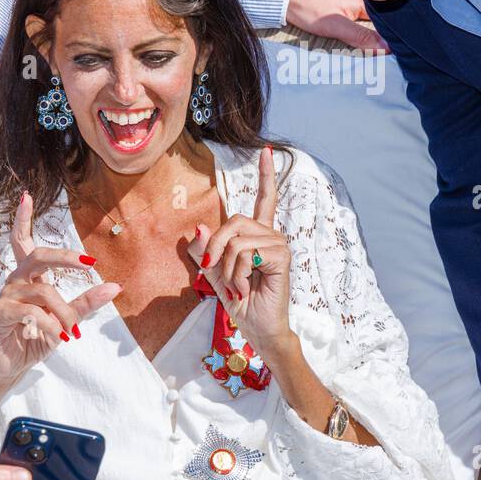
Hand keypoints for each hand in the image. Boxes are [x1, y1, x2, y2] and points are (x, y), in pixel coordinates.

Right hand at [0, 190, 122, 391]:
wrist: (12, 366)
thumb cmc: (37, 337)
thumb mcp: (67, 320)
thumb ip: (86, 302)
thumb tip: (115, 286)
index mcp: (30, 277)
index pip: (21, 240)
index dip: (22, 218)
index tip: (25, 195)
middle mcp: (16, 280)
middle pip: (38, 255)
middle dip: (66, 257)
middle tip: (90, 264)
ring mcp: (6, 295)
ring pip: (44, 292)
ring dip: (65, 313)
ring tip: (73, 331)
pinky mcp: (0, 313)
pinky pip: (32, 312)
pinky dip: (50, 325)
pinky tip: (56, 336)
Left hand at [187, 146, 292, 353]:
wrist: (258, 328)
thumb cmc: (241, 302)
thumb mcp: (215, 275)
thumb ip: (206, 252)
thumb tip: (199, 229)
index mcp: (258, 235)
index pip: (265, 198)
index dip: (266, 174)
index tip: (266, 151)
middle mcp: (271, 235)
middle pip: (234, 221)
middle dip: (215, 247)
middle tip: (214, 271)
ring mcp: (278, 245)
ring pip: (236, 239)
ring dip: (226, 267)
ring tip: (236, 285)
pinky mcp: (281, 257)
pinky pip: (245, 253)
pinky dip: (237, 274)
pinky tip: (245, 288)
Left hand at [287, 0, 390, 53]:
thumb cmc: (309, 7)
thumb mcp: (335, 25)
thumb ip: (360, 36)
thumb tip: (387, 48)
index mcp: (365, 2)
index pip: (390, 22)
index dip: (395, 38)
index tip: (402, 54)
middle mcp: (363, 3)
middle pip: (381, 26)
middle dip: (384, 42)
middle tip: (391, 60)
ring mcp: (354, 8)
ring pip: (369, 29)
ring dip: (371, 42)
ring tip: (378, 59)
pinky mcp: (344, 14)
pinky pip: (359, 28)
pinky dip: (360, 39)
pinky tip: (362, 49)